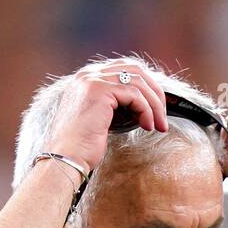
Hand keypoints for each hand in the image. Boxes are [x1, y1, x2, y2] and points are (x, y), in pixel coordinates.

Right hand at [45, 59, 168, 172]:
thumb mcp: (101, 118)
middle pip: (135, 70)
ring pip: (138, 82)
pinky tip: (146, 126)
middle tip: (162, 116)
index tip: (156, 108)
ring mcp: (92, 79)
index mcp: (87, 78)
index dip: (146, 86)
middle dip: (154, 92)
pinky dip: (146, 110)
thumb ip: (116, 103)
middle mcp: (88, 74)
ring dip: (154, 104)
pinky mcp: (99, 90)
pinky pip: (135, 94)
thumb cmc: (82, 146)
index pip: (125, 69)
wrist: (65, 158)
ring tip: (158, 125)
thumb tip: (143, 104)